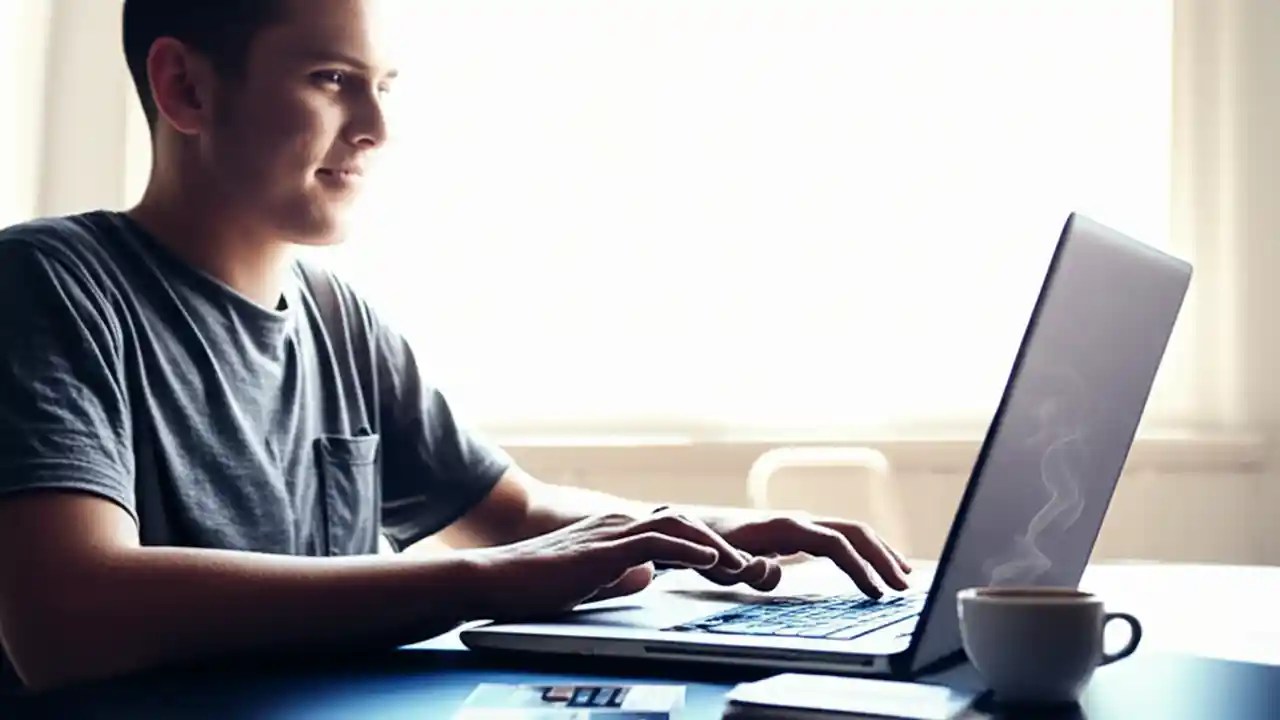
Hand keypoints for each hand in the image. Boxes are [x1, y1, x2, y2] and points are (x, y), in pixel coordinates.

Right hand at [463, 511, 764, 620]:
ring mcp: (612, 532)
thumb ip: (619, 573)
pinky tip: (711, 561)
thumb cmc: (536, 585)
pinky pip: (658, 542)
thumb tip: (645, 576)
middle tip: (750, 567)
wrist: (497, 580)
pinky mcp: (605, 548)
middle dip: (721, 543)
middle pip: (684, 522)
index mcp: (617, 529)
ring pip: (678, 527)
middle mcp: (619, 522)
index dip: (707, 545)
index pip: (673, 530)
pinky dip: (690, 549)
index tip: (734, 567)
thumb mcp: (590, 578)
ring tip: (742, 567)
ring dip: (715, 546)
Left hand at [697, 510, 912, 597]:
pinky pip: (839, 540)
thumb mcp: (719, 563)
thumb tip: (773, 570)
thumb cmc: (705, 549)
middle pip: (852, 531)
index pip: (834, 542)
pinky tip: (875, 570)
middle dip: (881, 556)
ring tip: (903, 578)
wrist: (692, 529)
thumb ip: (744, 568)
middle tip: (905, 586)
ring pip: (850, 532)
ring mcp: (800, 526)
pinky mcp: (798, 535)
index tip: (876, 591)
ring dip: (878, 553)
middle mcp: (797, 521)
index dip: (858, 565)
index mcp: (784, 527)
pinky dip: (862, 552)